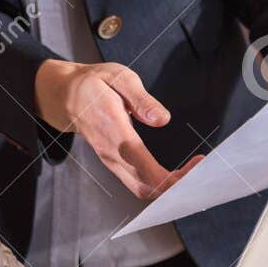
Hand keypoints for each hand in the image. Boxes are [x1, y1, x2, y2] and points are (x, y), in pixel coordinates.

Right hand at [34, 59, 203, 199]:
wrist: (65, 96)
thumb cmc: (93, 85)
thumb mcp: (118, 77)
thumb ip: (141, 99)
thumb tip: (162, 120)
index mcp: (114, 132)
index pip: (146, 168)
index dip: (174, 177)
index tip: (198, 164)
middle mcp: (111, 153)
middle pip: (147, 188)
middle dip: (177, 187)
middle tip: (202, 171)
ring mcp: (111, 161)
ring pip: (142, 189)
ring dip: (170, 187)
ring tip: (193, 172)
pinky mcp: (114, 163)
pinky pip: (138, 183)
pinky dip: (159, 184)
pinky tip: (177, 174)